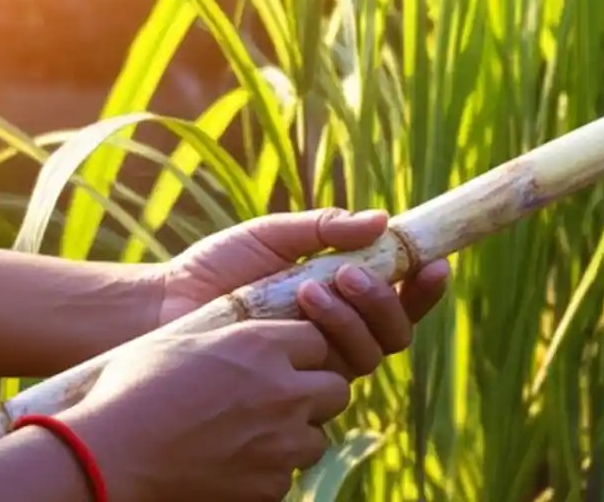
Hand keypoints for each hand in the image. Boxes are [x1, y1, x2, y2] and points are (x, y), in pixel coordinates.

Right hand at [59, 320, 346, 500]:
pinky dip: (267, 473)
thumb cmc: (129, 393)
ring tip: (252, 437)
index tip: (280, 361)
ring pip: (317, 437)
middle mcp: (283, 390)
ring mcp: (281, 442)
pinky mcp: (268, 486)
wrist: (106, 459)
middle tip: (278, 401)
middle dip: (312, 394)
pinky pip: (286, 476)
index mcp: (261, 345)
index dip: (299, 352)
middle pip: (334, 389)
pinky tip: (231, 465)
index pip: (318, 341)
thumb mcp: (180, 343)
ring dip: (294, 437)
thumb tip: (248, 340)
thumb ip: (230, 341)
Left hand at [148, 208, 449, 377]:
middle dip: (385, 302)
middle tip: (350, 274)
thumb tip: (383, 219)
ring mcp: (318, 361)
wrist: (168, 301)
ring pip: (371, 354)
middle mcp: (339, 333)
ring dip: (353, 317)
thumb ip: (325, 228)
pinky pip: (335, 373)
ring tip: (313, 287)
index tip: (434, 263)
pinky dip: (328, 335)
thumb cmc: (219, 266)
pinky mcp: (296, 384)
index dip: (424, 285)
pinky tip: (301, 308)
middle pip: (396, 332)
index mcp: (343, 295)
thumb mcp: (274, 233)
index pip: (399, 296)